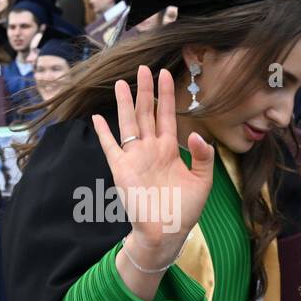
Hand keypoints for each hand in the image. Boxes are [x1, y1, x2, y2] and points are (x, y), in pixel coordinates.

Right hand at [91, 65, 214, 264]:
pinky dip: (103, 132)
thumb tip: (194, 135)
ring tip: (123, 83)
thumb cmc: (184, 210)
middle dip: (146, 91)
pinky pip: (110, 147)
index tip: (166, 74)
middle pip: (146, 113)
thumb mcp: (202, 181)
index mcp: (170, 150)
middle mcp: (151, 149)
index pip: (167, 115)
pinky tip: (98, 118)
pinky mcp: (121, 169)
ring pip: (129, 123)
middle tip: (145, 67)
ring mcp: (135, 158)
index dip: (166, 95)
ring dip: (126, 103)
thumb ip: (202, 156)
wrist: (166, 233)